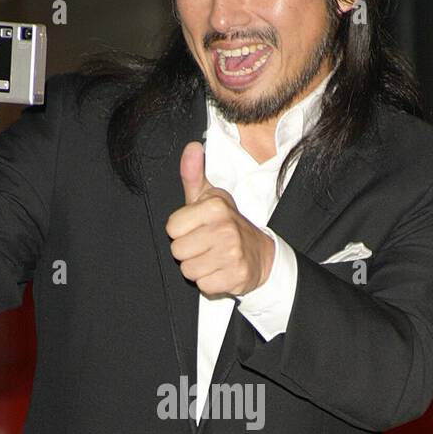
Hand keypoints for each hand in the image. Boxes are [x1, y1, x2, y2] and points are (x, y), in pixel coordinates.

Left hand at [166, 141, 275, 296]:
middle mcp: (225, 228)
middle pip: (177, 251)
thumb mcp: (210, 198)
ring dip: (198, 268)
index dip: (181, 231)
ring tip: (213, 258)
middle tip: (205, 245)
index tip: (197, 228)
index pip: (171, 228)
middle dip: (188, 252)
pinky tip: (221, 271)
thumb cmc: (227, 225)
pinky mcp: (237, 276)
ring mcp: (233, 254)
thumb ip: (193, 175)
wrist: (261, 255)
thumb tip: (191, 147)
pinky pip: (203, 285)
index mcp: (216, 207)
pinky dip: (210, 282)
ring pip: (188, 270)